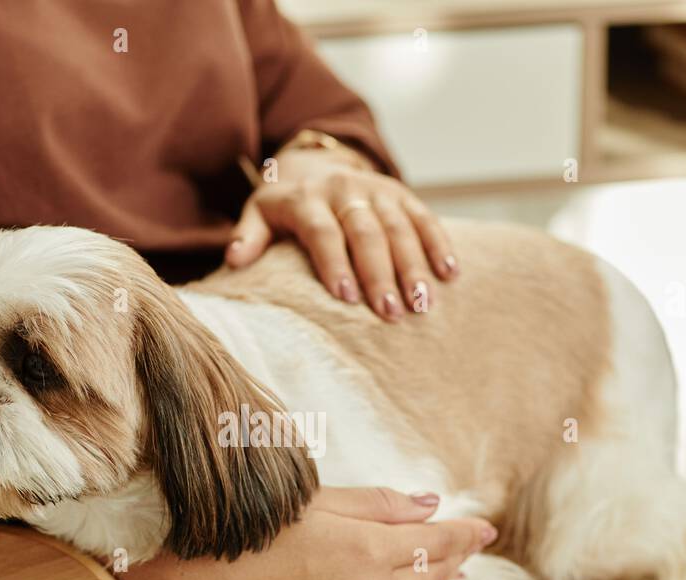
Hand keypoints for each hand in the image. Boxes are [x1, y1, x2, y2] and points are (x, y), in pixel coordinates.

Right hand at [120, 488, 495, 579]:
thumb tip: (433, 504)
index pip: (439, 543)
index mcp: (366, 550)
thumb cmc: (255, 533)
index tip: (484, 528)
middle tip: (460, 549)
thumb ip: (380, 504)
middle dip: (454, 560)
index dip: (467, 534)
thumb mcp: (317, 502)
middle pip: (436, 578)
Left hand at [226, 147, 457, 320]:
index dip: (334, 263)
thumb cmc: (284, 204)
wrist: (313, 162)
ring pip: (399, 227)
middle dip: (380, 272)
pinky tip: (451, 274)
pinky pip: (424, 218)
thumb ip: (247, 236)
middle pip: (366, 232)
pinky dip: (440, 244)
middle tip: (391, 312)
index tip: (347, 297)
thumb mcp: (258, 213)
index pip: (322, 231)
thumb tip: (234, 260)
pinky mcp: (401, 194)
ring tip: (423, 303)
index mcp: (306, 198)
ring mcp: (376, 190)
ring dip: (414, 265)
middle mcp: (343, 190)